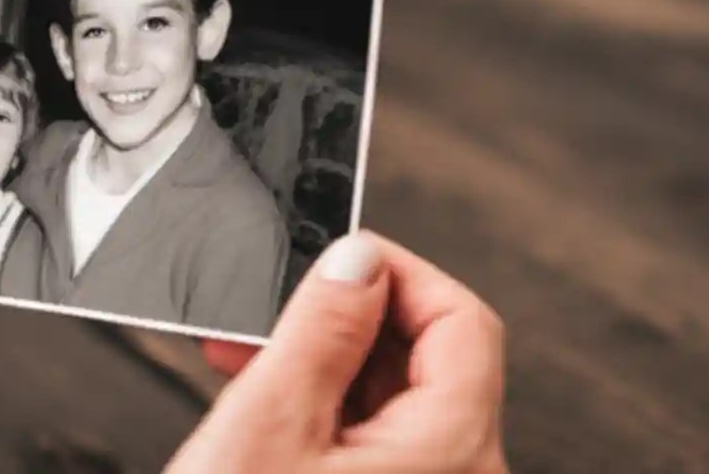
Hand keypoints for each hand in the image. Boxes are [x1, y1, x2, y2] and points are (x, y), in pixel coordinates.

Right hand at [170, 231, 507, 472]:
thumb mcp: (269, 425)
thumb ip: (320, 330)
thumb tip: (357, 259)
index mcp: (451, 452)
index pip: (462, 319)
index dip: (397, 271)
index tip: (337, 255)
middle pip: (428, 355)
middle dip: (343, 317)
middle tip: (276, 305)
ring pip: (393, 396)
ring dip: (322, 361)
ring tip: (246, 351)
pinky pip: (372, 436)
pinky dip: (320, 408)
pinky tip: (261, 395)